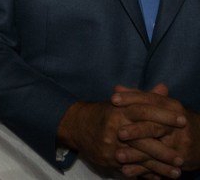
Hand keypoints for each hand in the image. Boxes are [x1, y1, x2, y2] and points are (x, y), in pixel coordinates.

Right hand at [59, 92, 187, 178]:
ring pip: (138, 158)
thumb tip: (164, 88)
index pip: (143, 110)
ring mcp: (110, 145)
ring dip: (158, 167)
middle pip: (142, 139)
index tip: (182, 120)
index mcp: (118, 110)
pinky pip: (129, 168)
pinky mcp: (107, 158)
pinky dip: (145, 174)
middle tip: (182, 157)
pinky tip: (159, 178)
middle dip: (164, 149)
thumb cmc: (104, 113)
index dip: (163, 115)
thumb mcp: (121, 102)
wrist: (76, 126)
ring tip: (176, 172)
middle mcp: (114, 127)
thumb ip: (145, 97)